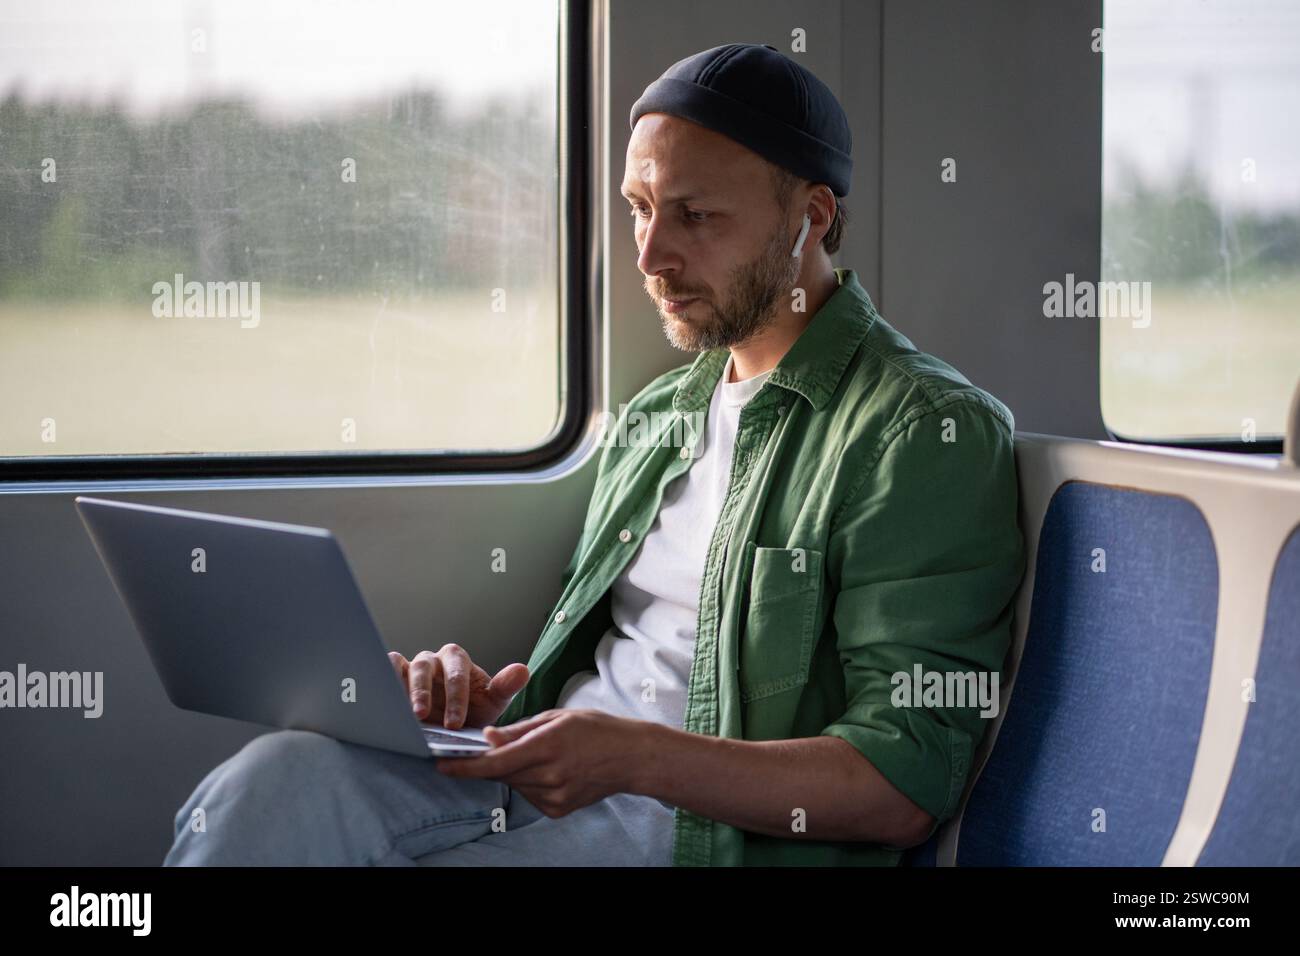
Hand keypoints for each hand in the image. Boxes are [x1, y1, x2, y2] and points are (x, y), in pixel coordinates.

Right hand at [388, 644, 528, 729]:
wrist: (454, 726)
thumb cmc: (475, 710)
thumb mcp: (494, 702)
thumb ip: (506, 687)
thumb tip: (523, 670)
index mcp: (457, 660)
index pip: (456, 674)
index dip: (455, 698)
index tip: (455, 723)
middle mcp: (432, 660)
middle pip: (424, 667)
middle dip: (422, 692)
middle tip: (420, 716)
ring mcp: (409, 668)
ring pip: (397, 666)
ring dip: (396, 686)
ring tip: (395, 710)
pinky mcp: (391, 678)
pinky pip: (381, 672)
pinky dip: (378, 682)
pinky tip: (378, 703)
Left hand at [434, 709, 651, 817]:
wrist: (631, 758)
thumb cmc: (597, 729)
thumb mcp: (556, 717)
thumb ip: (519, 730)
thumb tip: (488, 738)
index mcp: (547, 746)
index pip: (495, 762)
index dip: (465, 766)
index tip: (442, 765)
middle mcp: (549, 776)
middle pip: (501, 774)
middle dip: (488, 764)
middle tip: (480, 751)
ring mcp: (554, 796)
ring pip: (515, 784)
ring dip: (512, 771)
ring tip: (537, 753)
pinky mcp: (558, 810)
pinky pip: (529, 795)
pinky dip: (529, 782)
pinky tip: (550, 769)